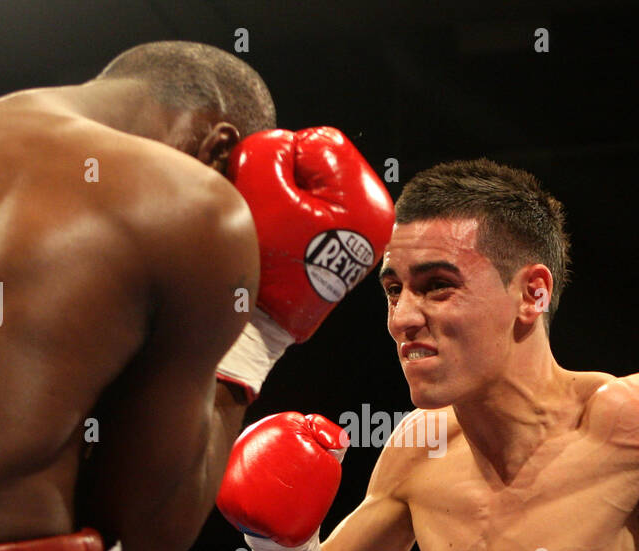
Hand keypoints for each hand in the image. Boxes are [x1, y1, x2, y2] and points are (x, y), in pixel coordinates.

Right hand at [216, 128, 394, 397]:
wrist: (265, 320)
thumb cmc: (264, 256)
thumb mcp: (260, 185)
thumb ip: (269, 147)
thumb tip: (283, 145)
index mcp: (369, 201)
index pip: (319, 142)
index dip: (285, 160)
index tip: (277, 196)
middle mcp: (377, 216)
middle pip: (323, 164)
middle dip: (291, 178)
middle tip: (276, 213)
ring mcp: (364, 233)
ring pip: (317, 186)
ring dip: (290, 195)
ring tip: (281, 228)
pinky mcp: (348, 245)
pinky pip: (317, 210)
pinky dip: (297, 214)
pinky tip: (288, 238)